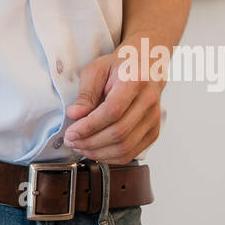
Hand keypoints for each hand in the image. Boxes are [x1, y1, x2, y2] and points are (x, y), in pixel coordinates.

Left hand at [63, 32, 163, 163]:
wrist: (144, 68)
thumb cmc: (119, 67)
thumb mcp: (96, 70)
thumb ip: (86, 93)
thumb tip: (75, 115)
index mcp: (135, 81)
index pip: (112, 111)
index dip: (89, 126)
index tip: (71, 132)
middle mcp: (149, 102)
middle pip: (118, 133)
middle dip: (90, 142)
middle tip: (71, 141)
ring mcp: (153, 119)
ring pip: (125, 147)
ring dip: (98, 152)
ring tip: (80, 146)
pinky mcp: (152, 133)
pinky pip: (130, 154)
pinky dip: (109, 157)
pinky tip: (95, 151)